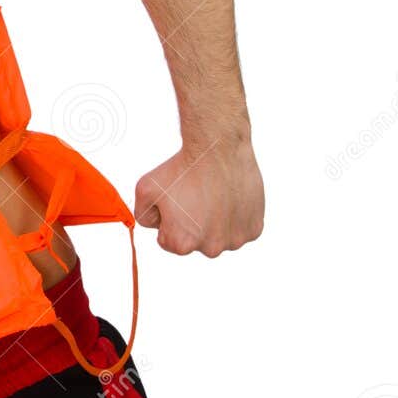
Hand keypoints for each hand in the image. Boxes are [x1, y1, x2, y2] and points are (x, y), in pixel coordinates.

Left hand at [134, 135, 263, 256]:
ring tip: (212, 194)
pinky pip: (239, 228)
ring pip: (219, 235)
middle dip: (192, 223)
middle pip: (195, 241)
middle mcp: (210, 248)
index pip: (168, 240)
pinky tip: (228, 196)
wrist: (217, 149)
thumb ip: (143, 216)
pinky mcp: (254, 228)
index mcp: (181, 243)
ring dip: (215, 221)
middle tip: (195, 196)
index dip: (169, 219)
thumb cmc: (182, 169)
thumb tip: (156, 227)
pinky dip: (234, 216)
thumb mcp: (144, 191)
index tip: (177, 201)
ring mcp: (235, 240)